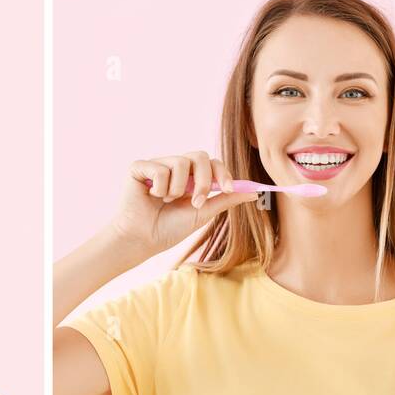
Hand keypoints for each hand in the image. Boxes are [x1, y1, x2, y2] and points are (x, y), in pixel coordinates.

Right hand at [110, 152, 260, 260]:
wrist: (143, 239)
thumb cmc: (170, 228)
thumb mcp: (203, 213)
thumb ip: (226, 199)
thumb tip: (255, 191)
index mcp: (191, 177)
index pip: (212, 163)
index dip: (222, 173)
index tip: (228, 189)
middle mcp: (175, 166)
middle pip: (200, 156)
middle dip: (204, 180)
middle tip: (196, 202)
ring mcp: (158, 164)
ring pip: (180, 162)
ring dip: (177, 189)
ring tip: (166, 201)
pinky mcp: (140, 167)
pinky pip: (159, 168)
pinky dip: (159, 187)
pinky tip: (151, 196)